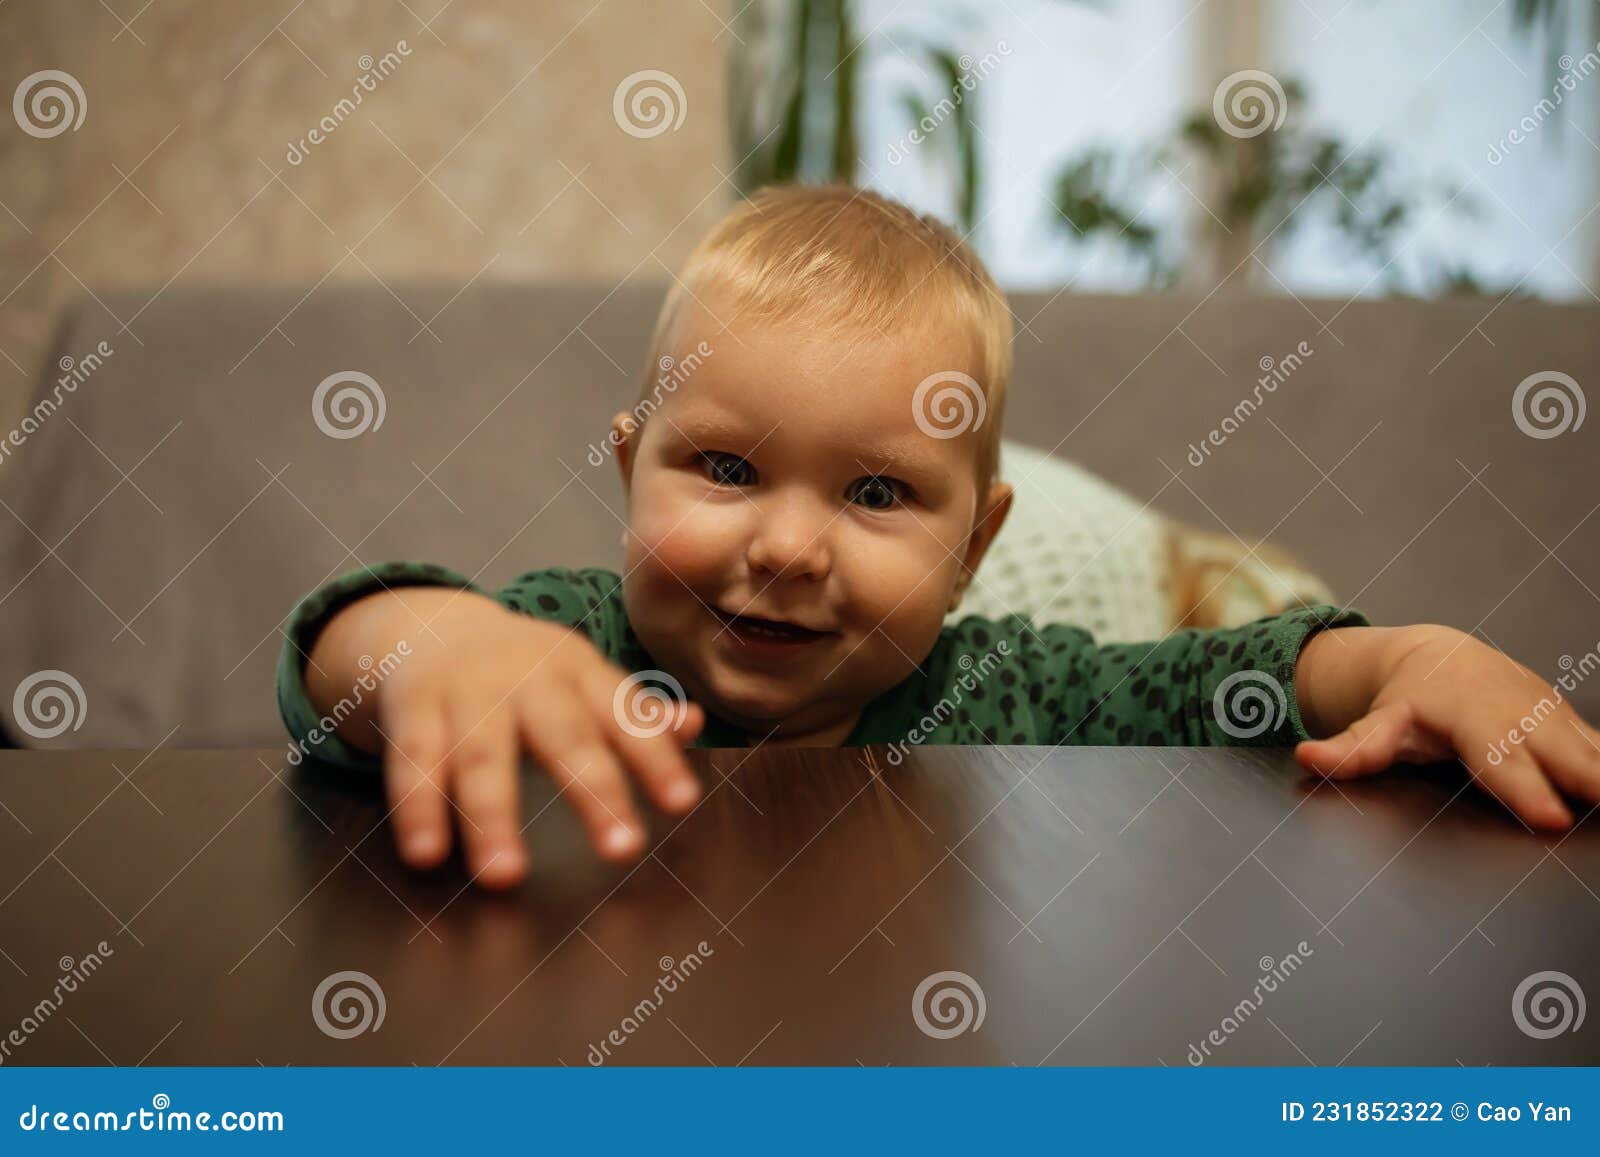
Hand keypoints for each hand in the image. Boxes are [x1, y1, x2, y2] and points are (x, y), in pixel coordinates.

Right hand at [374, 599, 704, 887]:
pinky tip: (427, 854)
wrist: (433, 627)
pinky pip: (414, 759)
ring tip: (504, 876)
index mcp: (580, 672)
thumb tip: (693, 724)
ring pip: (481, 755)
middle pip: (565, 736)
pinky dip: (418, 807)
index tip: (682, 803)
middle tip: (623, 849)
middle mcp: (528, 678)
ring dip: (492, 816)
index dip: (656, 757)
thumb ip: (634, 713)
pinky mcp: (413, 706)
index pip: (626, 715)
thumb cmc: (528, 673)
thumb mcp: (584, 681)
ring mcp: (468, 691)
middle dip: (595, 792)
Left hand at [1293, 625, 1599, 830]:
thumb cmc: (1409, 700)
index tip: (1549, 818)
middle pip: (1555, 750)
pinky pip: (1597, 743)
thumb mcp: (1379, 723)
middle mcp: (1514, 710)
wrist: (1440, 658)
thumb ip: (1352, 748)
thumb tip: (1308, 756)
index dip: (1522, 786)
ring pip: (1585, 744)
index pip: (1497, 757)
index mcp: (1467, 715)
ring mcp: (1545, 711)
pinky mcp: (1567, 719)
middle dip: (1587, 779)